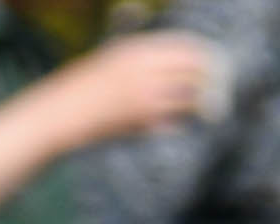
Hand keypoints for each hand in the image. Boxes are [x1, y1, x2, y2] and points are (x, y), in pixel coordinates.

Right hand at [59, 30, 224, 141]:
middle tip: (220, 90)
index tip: (216, 64)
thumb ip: (138, 47)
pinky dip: (179, 122)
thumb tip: (167, 44)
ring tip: (207, 110)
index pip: (188, 46)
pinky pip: (174, 122)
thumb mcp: (109, 54)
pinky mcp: (140, 124)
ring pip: (191, 98)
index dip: (207, 55)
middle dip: (213, 80)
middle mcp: (145, 70)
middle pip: (196, 70)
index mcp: (138, 49)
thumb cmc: (81, 85)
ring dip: (202, 104)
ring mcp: (144, 98)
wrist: (59, 115)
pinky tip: (176, 124)